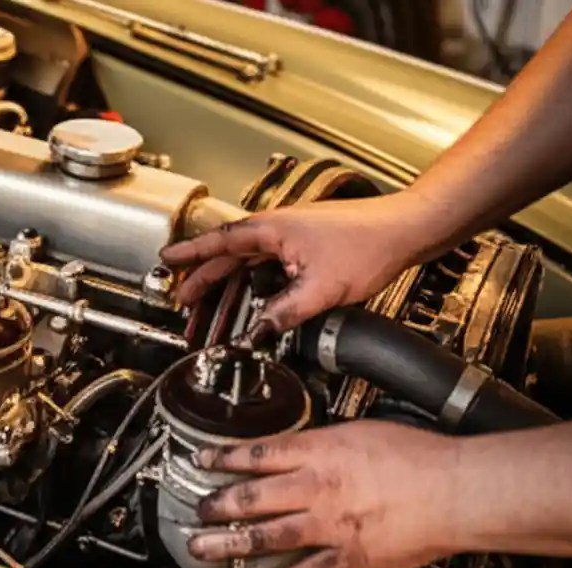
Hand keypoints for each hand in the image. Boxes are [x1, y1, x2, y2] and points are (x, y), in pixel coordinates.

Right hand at [161, 192, 443, 332]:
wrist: (405, 229)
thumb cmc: (369, 244)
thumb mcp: (321, 289)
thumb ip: (284, 314)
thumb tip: (257, 333)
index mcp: (271, 230)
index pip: (218, 242)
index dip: (189, 254)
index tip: (165, 259)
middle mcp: (276, 229)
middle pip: (227, 257)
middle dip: (202, 282)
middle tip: (183, 304)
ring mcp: (290, 236)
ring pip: (246, 264)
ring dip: (227, 287)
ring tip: (209, 311)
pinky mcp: (304, 246)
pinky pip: (266, 266)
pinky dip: (251, 285)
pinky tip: (251, 302)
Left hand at [186, 420, 462, 567]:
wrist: (457, 490)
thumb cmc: (421, 457)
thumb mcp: (362, 431)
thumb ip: (325, 444)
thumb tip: (303, 445)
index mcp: (319, 452)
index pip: (256, 453)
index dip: (223, 457)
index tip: (202, 459)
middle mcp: (315, 488)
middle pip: (250, 496)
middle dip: (217, 503)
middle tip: (197, 507)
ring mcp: (327, 527)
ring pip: (264, 537)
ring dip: (227, 543)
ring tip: (200, 546)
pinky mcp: (346, 559)